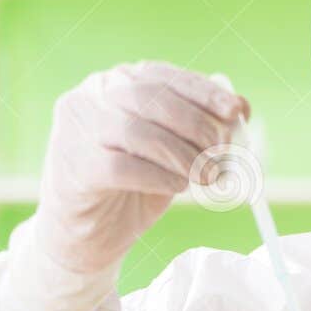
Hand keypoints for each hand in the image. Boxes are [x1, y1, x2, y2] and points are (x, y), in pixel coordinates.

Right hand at [30, 62, 248, 273]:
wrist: (85, 235)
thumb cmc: (130, 188)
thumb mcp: (168, 151)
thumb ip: (193, 127)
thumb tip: (237, 111)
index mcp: (114, 83)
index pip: (162, 75)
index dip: (203, 91)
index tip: (236, 110)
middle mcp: (90, 97)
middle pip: (150, 97)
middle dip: (196, 124)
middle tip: (222, 151)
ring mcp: (75, 131)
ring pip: (136, 132)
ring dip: (182, 155)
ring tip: (206, 176)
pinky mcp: (73, 167)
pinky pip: (121, 167)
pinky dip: (159, 176)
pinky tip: (177, 186)